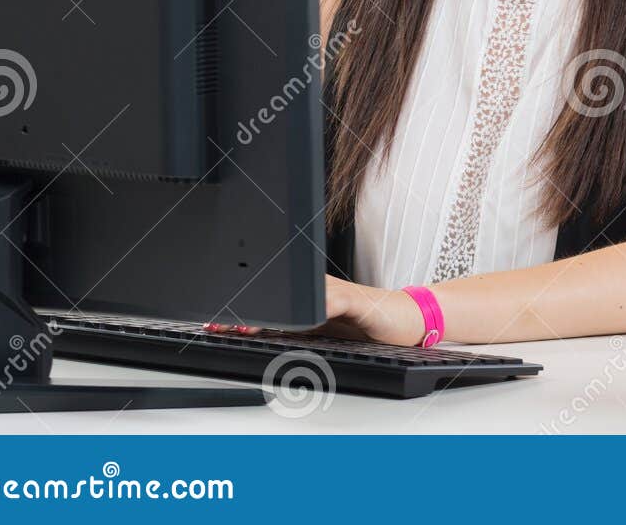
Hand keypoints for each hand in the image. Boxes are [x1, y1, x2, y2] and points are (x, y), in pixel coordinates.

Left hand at [205, 275, 427, 345]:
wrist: (408, 319)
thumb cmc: (369, 324)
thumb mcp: (326, 330)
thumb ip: (299, 331)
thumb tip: (262, 335)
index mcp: (312, 296)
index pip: (273, 302)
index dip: (245, 313)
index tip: (217, 323)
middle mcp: (321, 290)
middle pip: (280, 297)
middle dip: (249, 311)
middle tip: (221, 324)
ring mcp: (338, 293)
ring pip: (300, 297)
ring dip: (273, 312)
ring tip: (247, 323)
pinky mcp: (359, 300)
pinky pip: (335, 301)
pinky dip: (318, 308)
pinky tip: (303, 317)